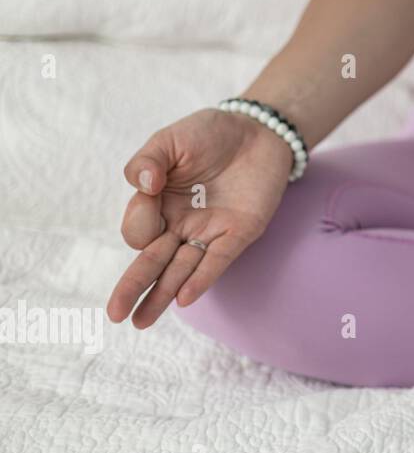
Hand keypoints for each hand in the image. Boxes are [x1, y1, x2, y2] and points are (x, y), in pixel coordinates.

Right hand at [110, 109, 293, 327]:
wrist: (258, 131)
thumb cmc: (210, 134)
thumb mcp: (170, 140)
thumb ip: (147, 161)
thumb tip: (143, 187)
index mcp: (157, 204)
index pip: (138, 229)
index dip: (139, 221)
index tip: (150, 189)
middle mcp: (180, 224)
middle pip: (152, 262)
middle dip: (133, 287)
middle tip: (116, 314)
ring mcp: (209, 231)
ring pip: (180, 270)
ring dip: (161, 295)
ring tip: (141, 322)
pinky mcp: (238, 233)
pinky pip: (217, 261)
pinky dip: (201, 279)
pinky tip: (185, 299)